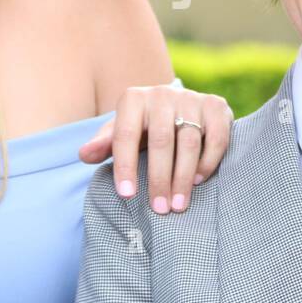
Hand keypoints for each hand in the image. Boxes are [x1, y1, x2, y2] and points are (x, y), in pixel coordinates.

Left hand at [78, 85, 232, 213]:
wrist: (180, 106)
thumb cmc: (143, 127)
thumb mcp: (121, 133)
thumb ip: (104, 144)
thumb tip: (84, 155)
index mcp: (133, 99)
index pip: (125, 135)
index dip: (125, 166)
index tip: (127, 195)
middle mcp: (162, 94)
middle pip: (160, 141)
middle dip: (159, 178)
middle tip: (159, 208)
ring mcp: (192, 98)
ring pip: (189, 142)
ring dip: (184, 177)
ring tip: (178, 204)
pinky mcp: (217, 106)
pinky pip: (216, 138)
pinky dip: (208, 162)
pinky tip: (198, 181)